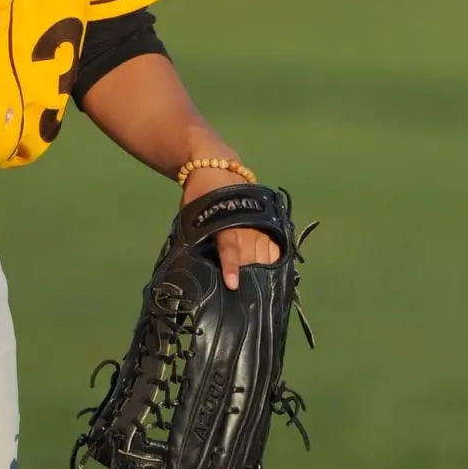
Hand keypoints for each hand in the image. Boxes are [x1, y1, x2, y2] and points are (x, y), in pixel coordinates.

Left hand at [180, 165, 279, 290]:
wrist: (215, 168)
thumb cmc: (199, 195)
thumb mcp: (191, 213)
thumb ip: (195, 235)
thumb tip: (192, 262)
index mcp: (223, 221)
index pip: (228, 247)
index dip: (231, 267)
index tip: (233, 285)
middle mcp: (245, 222)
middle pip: (250, 257)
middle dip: (249, 278)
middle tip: (246, 300)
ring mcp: (260, 222)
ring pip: (265, 255)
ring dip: (262, 273)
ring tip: (260, 292)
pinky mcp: (269, 221)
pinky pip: (276, 246)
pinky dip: (274, 261)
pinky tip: (273, 275)